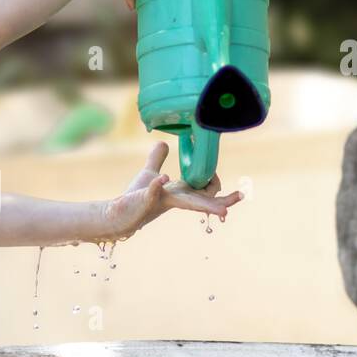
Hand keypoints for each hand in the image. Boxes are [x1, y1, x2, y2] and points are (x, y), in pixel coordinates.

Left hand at [93, 140, 242, 240]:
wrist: (116, 213)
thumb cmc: (134, 198)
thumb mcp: (149, 174)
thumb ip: (157, 160)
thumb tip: (163, 143)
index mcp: (180, 193)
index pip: (206, 192)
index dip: (216, 184)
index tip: (219, 180)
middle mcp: (176, 199)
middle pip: (204, 201)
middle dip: (222, 201)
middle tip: (240, 198)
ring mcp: (162, 201)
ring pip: (188, 203)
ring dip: (206, 204)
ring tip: (224, 210)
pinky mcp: (146, 201)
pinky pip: (155, 191)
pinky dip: (158, 184)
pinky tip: (164, 178)